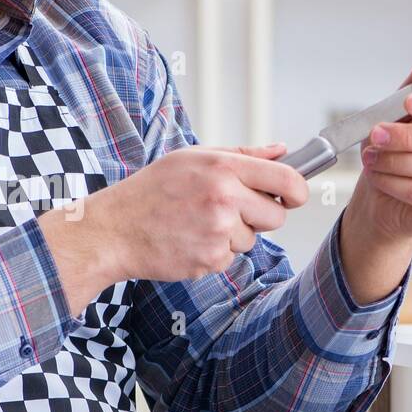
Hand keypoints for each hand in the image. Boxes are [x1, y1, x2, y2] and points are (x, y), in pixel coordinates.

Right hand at [38, 143, 307, 310]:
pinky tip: (189, 239)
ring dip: (233, 235)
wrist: (113, 230)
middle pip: (277, 216)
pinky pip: (230, 258)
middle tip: (231, 210)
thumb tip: (282, 151)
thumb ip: (242, 154)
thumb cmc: (151, 191)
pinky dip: (214, 252)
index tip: (293, 196)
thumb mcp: (193, 158)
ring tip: (197, 223)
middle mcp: (224, 198)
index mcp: (222, 168)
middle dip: (261, 216)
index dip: (297, 191)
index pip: (287, 180)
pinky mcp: (210, 260)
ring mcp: (218, 232)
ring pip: (252, 239)